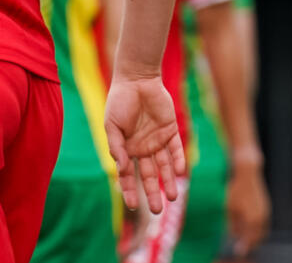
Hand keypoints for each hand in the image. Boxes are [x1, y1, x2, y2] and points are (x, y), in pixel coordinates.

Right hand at [104, 75, 185, 213]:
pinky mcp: (170, 129)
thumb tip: (122, 168)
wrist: (136, 80)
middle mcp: (143, 148)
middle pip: (150, 175)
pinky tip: (179, 172)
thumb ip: (117, 147)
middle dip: (153, 192)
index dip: (130, 190)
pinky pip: (176, 148)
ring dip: (168, 181)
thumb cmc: (119, 102)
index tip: (133, 206)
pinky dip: (178, 160)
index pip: (129, 175)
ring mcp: (157, 140)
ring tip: (173, 198)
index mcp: (127, 149)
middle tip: (157, 211)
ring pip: (165, 166)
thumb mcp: (112, 126)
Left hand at [225, 148, 269, 258]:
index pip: (250, 239)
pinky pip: (263, 222)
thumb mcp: (229, 208)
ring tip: (244, 238)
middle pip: (258, 237)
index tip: (239, 251)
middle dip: (251, 243)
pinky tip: (248, 226)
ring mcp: (265, 210)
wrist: (246, 170)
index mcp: (253, 219)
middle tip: (241, 248)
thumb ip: (232, 224)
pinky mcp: (266, 205)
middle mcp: (262, 216)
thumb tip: (233, 234)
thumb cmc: (235, 188)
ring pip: (262, 230)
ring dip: (254, 236)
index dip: (244, 247)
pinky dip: (257, 227)